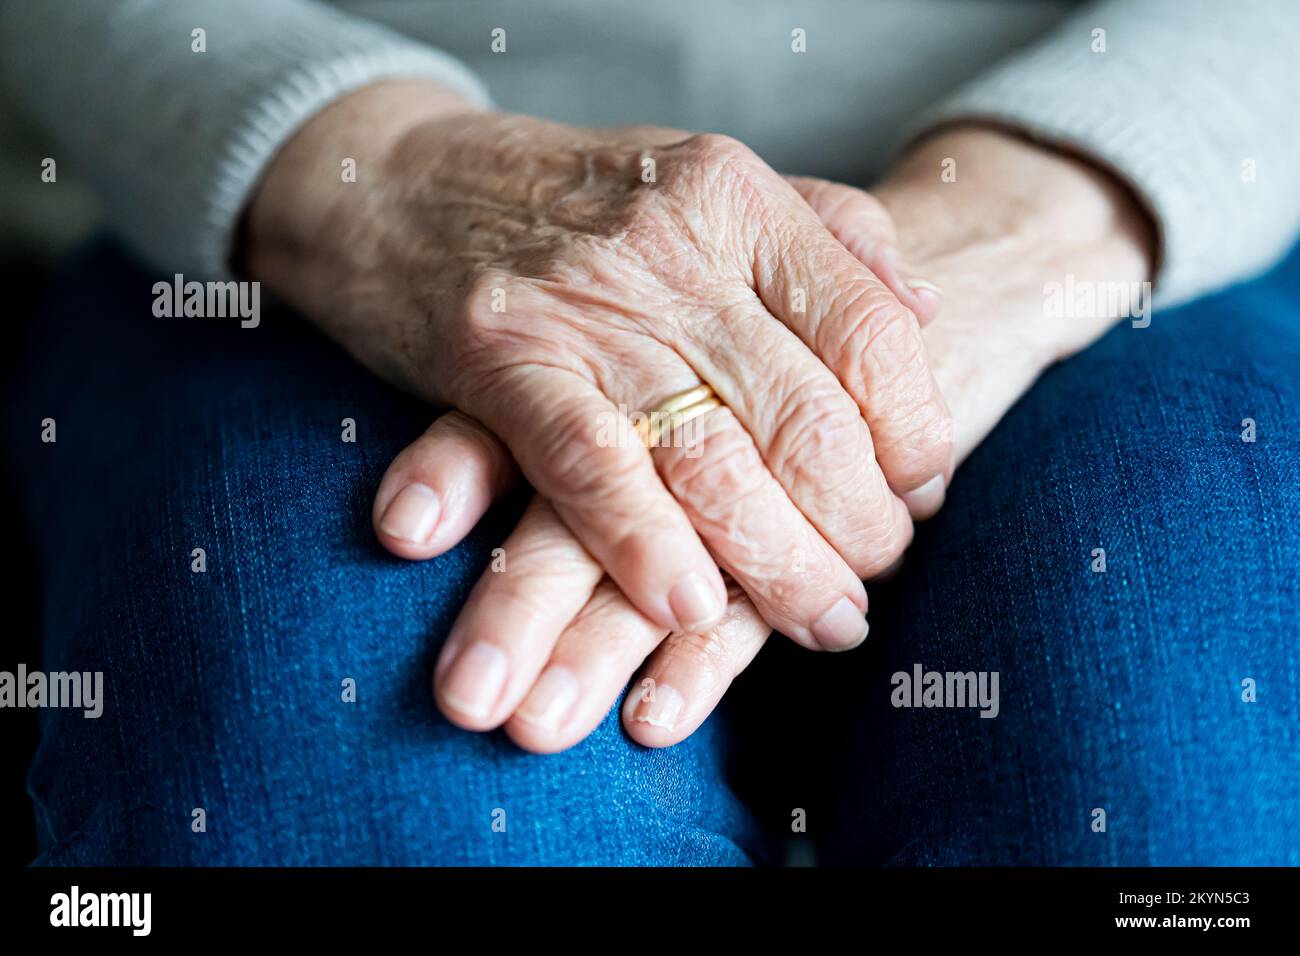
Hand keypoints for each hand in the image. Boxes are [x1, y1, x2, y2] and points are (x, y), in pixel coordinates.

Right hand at [371, 128, 1154, 751]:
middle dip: (858, 524)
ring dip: (778, 565)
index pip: (871, 333)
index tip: (919, 493)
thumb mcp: (712, 183)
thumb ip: (829, 233)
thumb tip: (924, 314)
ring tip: (820, 623)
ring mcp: (585, 304)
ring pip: (714, 459)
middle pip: (804, 415)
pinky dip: (644, 544)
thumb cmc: (574, 202)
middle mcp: (674, 249)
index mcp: (740, 201)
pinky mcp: (500, 357)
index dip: (914, 432)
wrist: (398, 181)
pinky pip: (590, 466)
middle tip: (870, 585)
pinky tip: (691, 608)